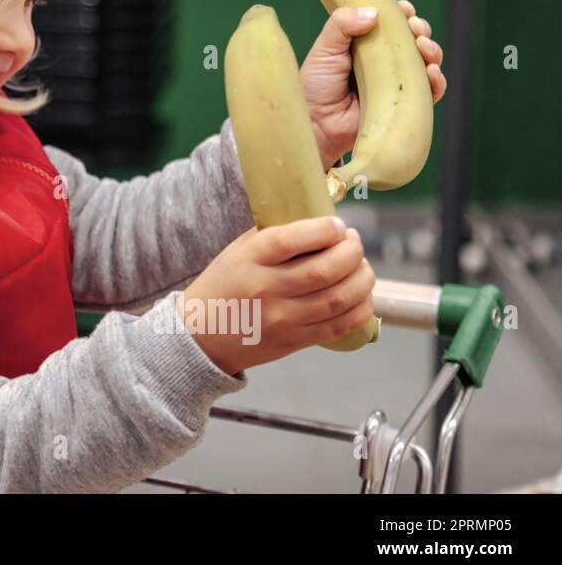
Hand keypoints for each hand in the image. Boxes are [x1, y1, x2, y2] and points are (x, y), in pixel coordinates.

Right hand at [177, 217, 374, 374]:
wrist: (201, 335)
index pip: (291, 240)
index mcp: (249, 260)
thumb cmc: (222, 285)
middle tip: (353, 243)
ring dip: (362, 279)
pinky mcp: (294, 341)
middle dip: (351, 252)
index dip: (323, 230)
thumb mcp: (237, 252)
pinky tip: (361, 296)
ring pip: (338, 299)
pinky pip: (339, 327)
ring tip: (361, 267)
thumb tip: (319, 223)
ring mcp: (282, 319)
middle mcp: (266, 289)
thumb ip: (273, 236)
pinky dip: (360, 310)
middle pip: (324, 270)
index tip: (337, 225)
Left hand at [300, 0, 446, 170]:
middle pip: (414, 39)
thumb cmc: (315, 86)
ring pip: (427, 62)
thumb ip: (341, 25)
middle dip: (420, 29)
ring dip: (432, 51)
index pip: (392, 23)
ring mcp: (396, 83)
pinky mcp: (405, 105)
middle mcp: (385, 62)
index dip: (402, 14)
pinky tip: (431, 72)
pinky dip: (437, 81)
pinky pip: (431, 93)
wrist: (316, 125)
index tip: (403, 9)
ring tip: (423, 46)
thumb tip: (374, 12)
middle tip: (414, 28)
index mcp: (366, 43)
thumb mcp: (324, 49)